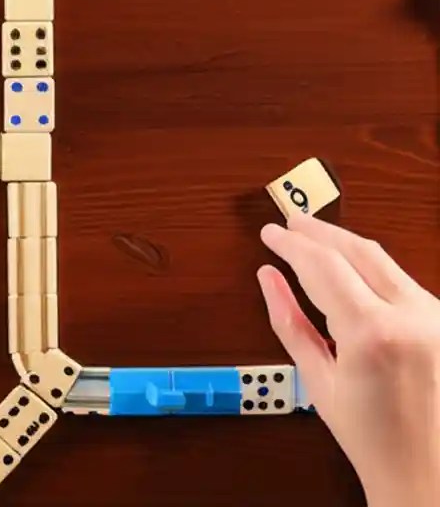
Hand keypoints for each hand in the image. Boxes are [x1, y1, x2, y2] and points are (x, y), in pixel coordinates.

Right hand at [258, 213, 439, 506]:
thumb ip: (288, 321)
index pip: (324, 265)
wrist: (426, 468)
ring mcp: (436, 317)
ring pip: (384, 261)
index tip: (272, 233)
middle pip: (359, 250)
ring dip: (346, 248)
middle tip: (291, 224)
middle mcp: (414, 317)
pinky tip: (349, 271)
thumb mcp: (318, 380)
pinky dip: (370, 270)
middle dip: (320, 232)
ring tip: (314, 242)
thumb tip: (268, 278)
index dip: (292, 244)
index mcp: (374, 333)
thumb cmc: (372, 436)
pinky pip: (402, 282)